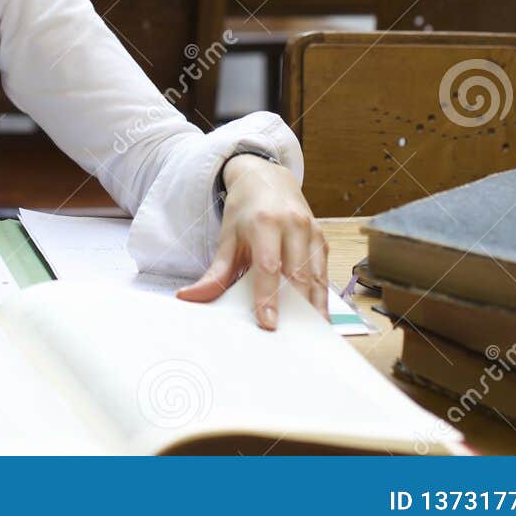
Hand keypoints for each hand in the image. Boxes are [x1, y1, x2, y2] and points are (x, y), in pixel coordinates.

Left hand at [176, 154, 328, 330]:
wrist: (267, 178)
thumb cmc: (245, 210)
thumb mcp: (227, 237)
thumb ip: (215, 272)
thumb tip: (190, 297)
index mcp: (265, 222)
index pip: (268, 266)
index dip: (268, 296)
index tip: (268, 323)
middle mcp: (293, 225)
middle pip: (297, 274)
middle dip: (295, 307)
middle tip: (290, 336)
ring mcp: (312, 231)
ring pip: (317, 276)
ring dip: (315, 307)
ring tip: (311, 333)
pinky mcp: (322, 240)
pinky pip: (325, 273)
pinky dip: (322, 296)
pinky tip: (318, 317)